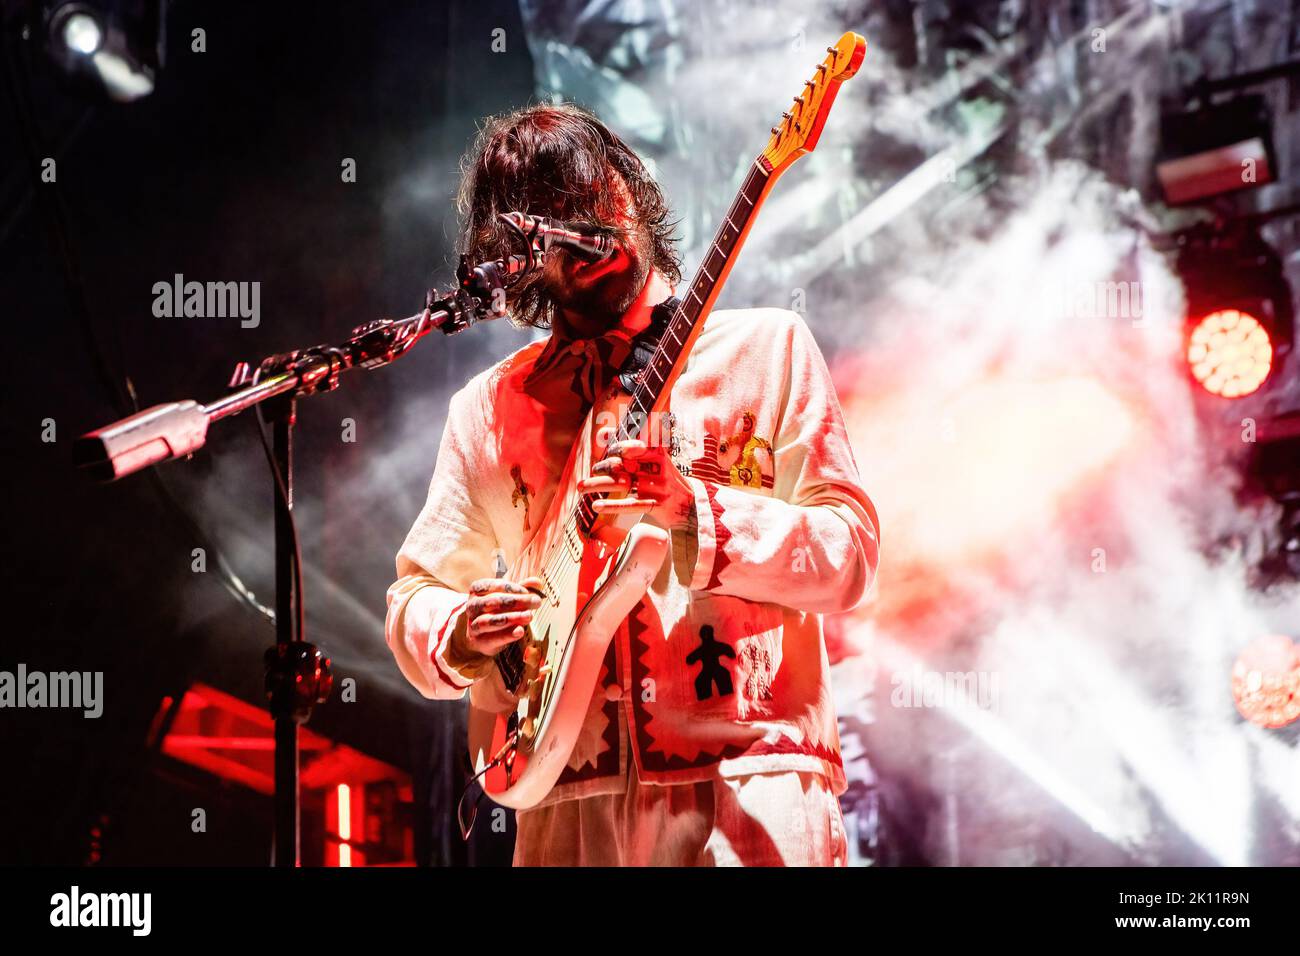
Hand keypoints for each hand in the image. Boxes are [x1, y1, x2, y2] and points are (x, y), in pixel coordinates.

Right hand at [462, 576, 543, 655]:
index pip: (493, 585)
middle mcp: (472, 606)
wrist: (483, 635)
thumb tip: (537, 582)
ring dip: (511, 618)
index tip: (528, 592)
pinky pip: (491, 638)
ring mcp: (472, 624)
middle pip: (492, 601)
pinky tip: (520, 631)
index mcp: (477, 590)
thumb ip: (522, 589)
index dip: (512, 588)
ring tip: (528, 616)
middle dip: (516, 601)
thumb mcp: (509, 597)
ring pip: (488, 620)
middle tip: (535, 602)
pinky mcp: (478, 641)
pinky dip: (507, 635)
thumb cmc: (498, 610)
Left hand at [578, 438, 695, 530]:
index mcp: (658, 453)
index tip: (609, 453)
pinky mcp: (656, 505)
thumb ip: (629, 446)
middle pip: (625, 464)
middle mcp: (657, 468)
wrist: (690, 506)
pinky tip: (597, 506)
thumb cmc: (666, 480)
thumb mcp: (654, 460)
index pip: (634, 445)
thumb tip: (604, 432)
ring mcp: (657, 487)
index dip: (619, 447)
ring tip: (581, 487)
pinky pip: (631, 505)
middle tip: (593, 471)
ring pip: (622, 484)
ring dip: (598, 485)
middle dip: (604, 467)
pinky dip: (613, 505)